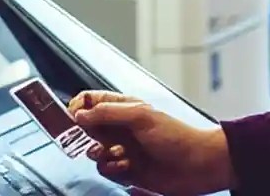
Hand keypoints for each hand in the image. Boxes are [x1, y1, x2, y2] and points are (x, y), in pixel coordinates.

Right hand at [67, 91, 233, 194]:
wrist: (197, 165)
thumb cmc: (175, 136)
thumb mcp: (140, 117)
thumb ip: (108, 113)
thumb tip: (79, 114)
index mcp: (125, 107)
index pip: (92, 100)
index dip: (79, 107)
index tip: (72, 117)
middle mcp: (121, 127)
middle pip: (88, 127)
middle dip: (83, 134)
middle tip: (90, 140)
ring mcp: (123, 148)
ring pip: (93, 150)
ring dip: (99, 154)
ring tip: (113, 154)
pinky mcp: (126, 169)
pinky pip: (105, 169)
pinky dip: (111, 168)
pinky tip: (126, 166)